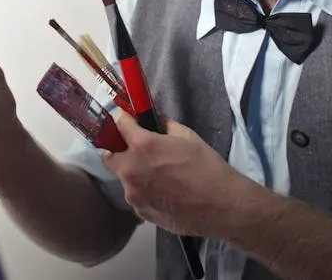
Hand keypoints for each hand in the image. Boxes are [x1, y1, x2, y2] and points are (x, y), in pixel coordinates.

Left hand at [100, 112, 239, 237]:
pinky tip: (165, 193)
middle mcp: (131, 171)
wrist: (222, 206)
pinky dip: (145, 192)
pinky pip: (136, 196)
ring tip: (160, 176)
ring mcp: (134, 195)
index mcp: (142, 147)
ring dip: (135, 173)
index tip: (128, 120)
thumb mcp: (187, 137)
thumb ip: (164, 124)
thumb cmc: (207, 168)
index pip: (119, 124)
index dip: (125, 120)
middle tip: (137, 150)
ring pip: (124, 178)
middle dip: (119, 150)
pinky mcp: (141, 212)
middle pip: (109, 155)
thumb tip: (154, 119)